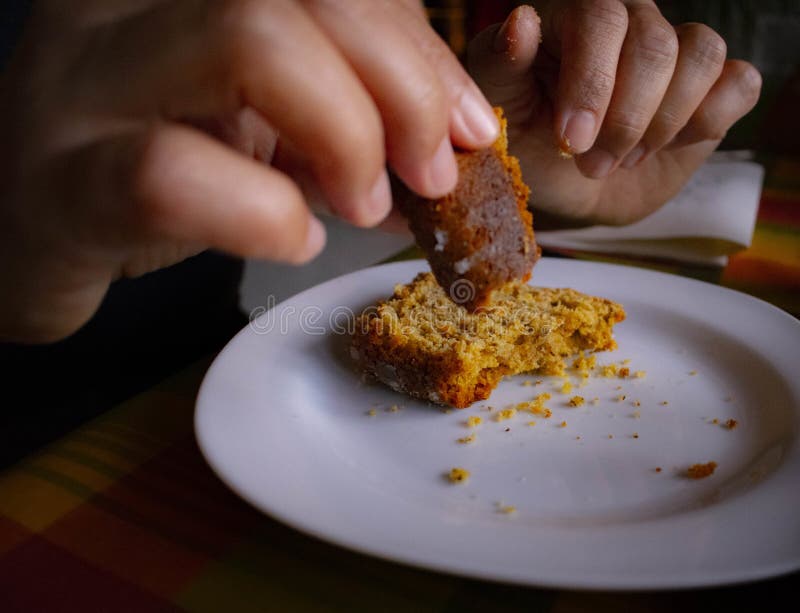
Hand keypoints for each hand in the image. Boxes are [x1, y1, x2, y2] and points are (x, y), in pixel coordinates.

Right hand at [0, 0, 497, 341]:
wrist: (22, 231)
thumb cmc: (151, 163)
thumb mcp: (261, 118)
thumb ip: (344, 114)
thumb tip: (444, 145)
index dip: (422, 48)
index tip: (468, 127)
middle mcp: (128, 5)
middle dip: (402, 87)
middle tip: (432, 173)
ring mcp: (84, 84)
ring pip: (244, 42)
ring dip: (344, 136)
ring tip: (364, 206)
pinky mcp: (63, 183)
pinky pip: (170, 176)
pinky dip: (263, 215)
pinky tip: (291, 237)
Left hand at [467, 1, 761, 226]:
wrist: (565, 190)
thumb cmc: (528, 144)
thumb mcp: (500, 108)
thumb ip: (502, 63)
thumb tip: (522, 21)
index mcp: (574, 17)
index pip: (600, 18)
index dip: (592, 82)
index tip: (571, 141)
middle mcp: (630, 22)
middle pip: (655, 45)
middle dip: (625, 121)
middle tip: (591, 164)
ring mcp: (675, 52)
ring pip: (702, 54)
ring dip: (662, 124)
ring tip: (622, 159)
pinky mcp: (712, 88)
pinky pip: (739, 84)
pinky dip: (708, 121)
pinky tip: (667, 146)